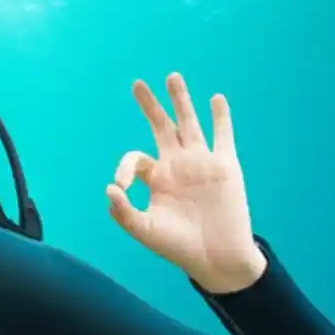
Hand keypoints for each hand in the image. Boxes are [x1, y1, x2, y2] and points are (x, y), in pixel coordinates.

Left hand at [107, 72, 266, 293]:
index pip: (134, 159)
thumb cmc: (178, 246)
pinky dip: (221, 118)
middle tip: (137, 84)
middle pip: (161, 127)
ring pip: (189, 123)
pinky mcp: (225, 166)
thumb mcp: (144, 230)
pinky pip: (222, 136)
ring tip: (171, 77)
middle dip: (150, 106)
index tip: (121, 187)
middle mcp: (177, 165)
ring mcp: (201, 163)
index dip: (124, 167)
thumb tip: (109, 188)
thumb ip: (123, 211)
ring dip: (181, 100)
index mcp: (156, 178)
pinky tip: (216, 99)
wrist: (216, 258)